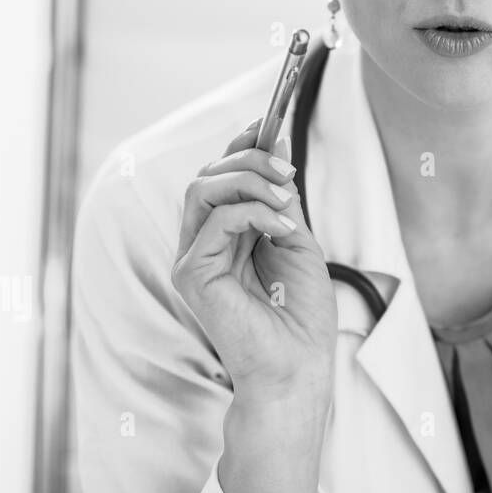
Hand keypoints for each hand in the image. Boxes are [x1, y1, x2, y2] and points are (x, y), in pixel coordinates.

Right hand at [172, 118, 337, 408]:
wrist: (297, 367)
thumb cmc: (300, 315)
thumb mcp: (297, 239)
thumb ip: (282, 198)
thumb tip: (278, 147)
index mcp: (226, 236)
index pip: (220, 177)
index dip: (240, 147)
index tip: (268, 125)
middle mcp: (203, 244)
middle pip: (208, 176)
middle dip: (250, 162)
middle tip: (289, 171)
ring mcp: (193, 259)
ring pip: (202, 190)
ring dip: (250, 182)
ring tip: (286, 199)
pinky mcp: (192, 275)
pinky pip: (214, 221)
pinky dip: (252, 213)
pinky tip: (282, 227)